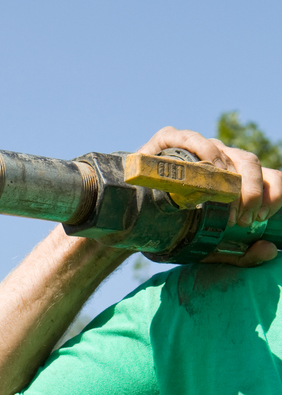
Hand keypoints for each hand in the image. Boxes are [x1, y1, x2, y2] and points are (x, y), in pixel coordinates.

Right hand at [139, 126, 281, 266]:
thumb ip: (241, 255)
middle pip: (249, 163)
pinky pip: (191, 139)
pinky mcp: (168, 142)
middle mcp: (219, 159)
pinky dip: (202, 154)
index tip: (260, 217)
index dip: (270, 192)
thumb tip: (270, 250)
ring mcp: (195, 148)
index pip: (266, 175)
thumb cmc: (171, 231)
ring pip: (224, 152)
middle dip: (251, 191)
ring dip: (227, 179)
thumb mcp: (209, 250)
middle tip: (242, 219)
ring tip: (221, 205)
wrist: (128, 224)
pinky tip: (204, 173)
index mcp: (234, 178)